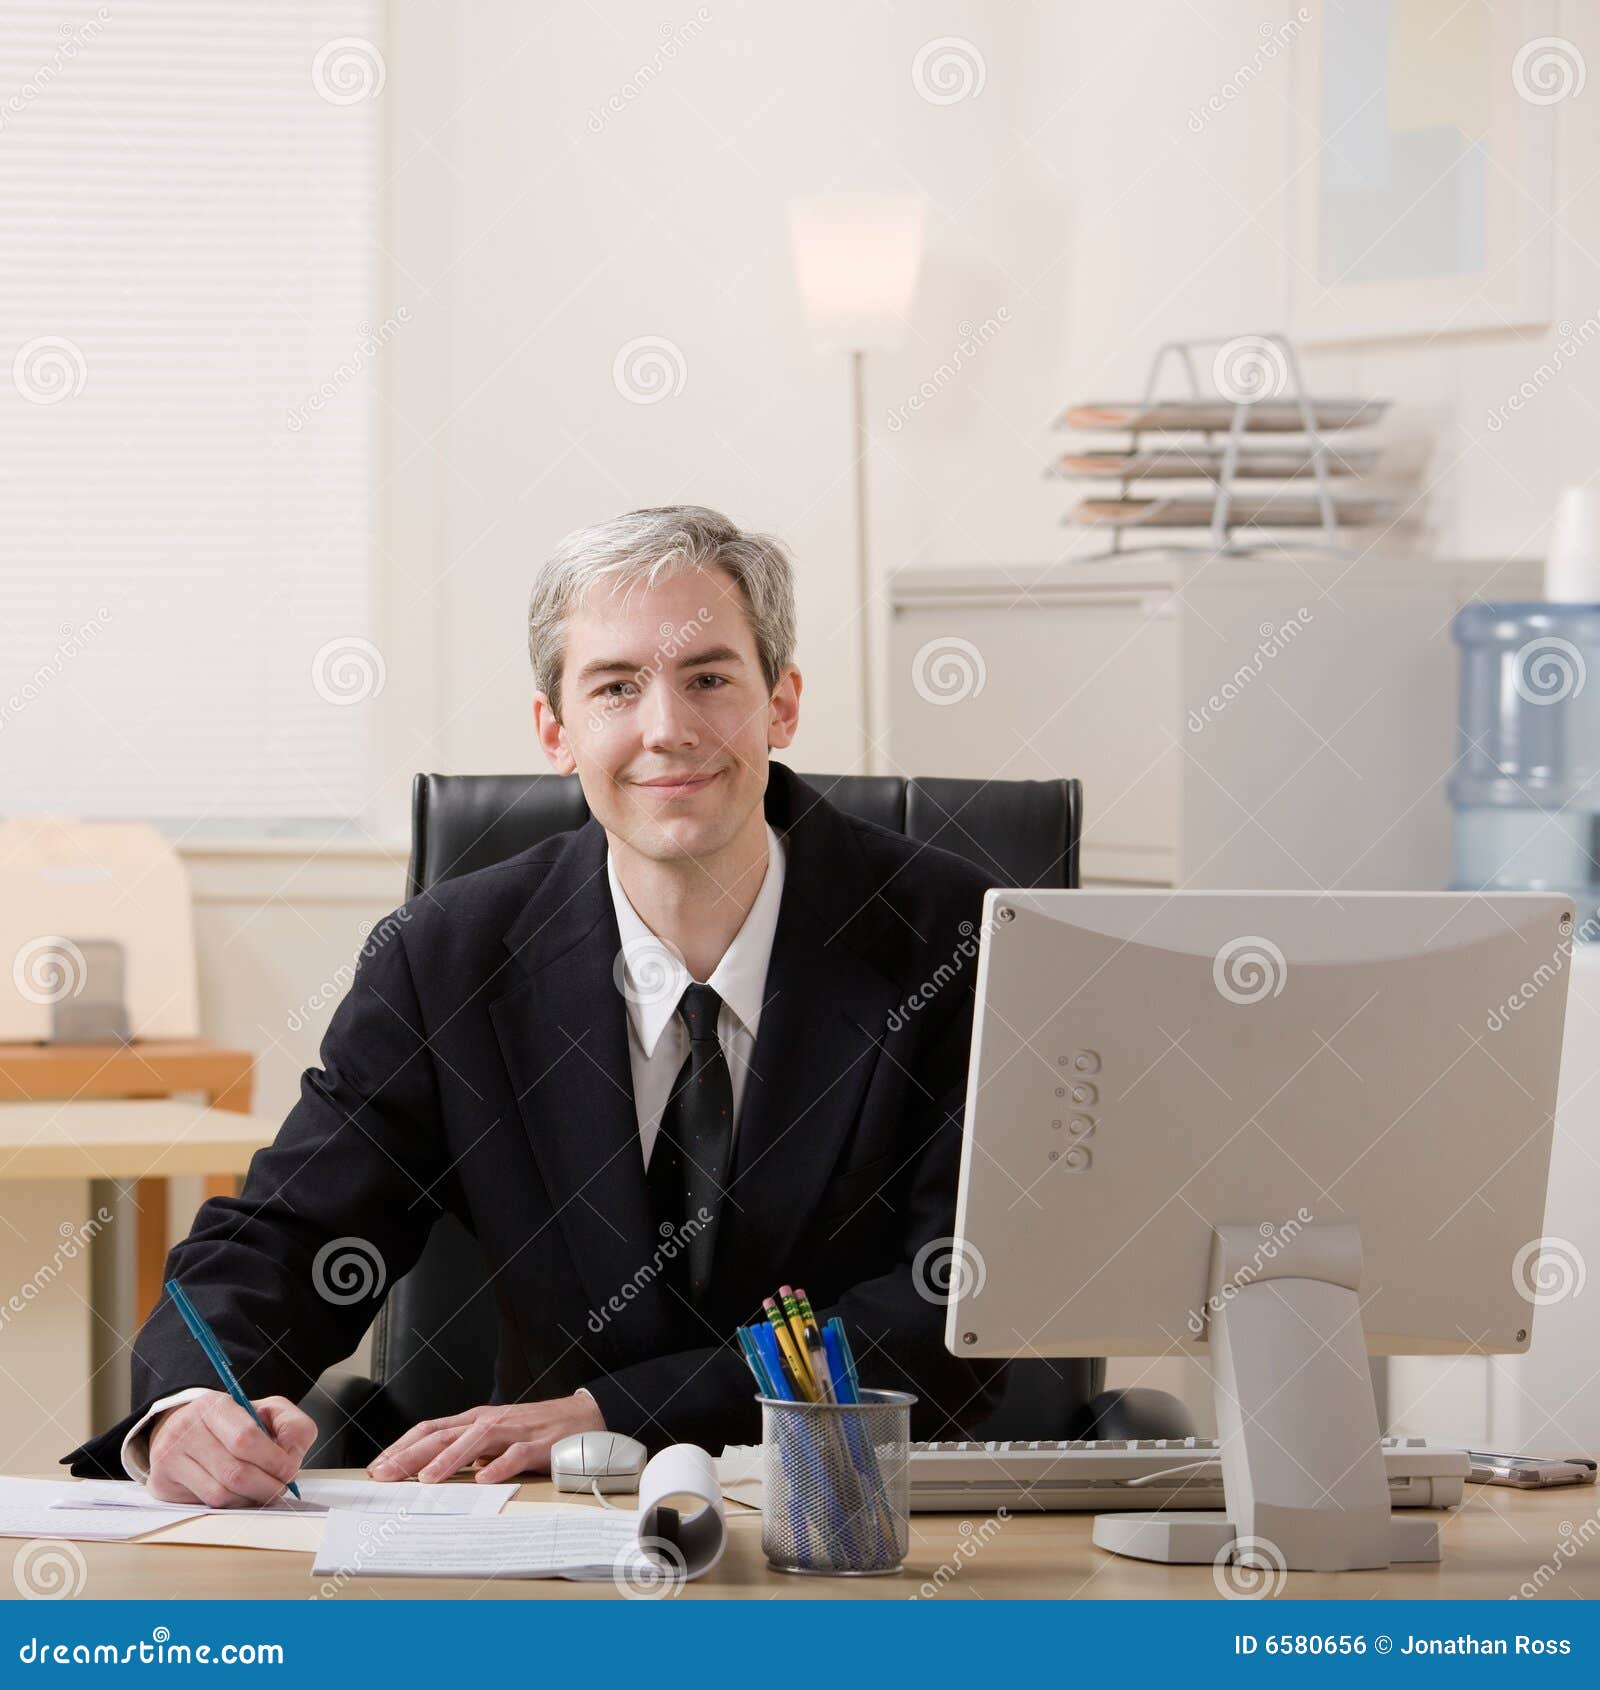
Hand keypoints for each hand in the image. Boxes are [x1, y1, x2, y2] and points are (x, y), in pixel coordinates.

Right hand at [146, 1391, 314, 1507]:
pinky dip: (232, 1505)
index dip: (274, 1460)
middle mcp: (186, 1428)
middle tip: (281, 1488)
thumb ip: (292, 1426)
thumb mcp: (267, 1411)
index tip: (290, 1470)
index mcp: (214, 1406)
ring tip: (262, 1490)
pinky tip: (240, 1495)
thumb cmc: (234, 1423)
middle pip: (235, 1472)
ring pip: (221, 1493)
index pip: (246, 1437)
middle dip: (267, 1485)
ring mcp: (170, 1456)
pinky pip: (206, 1504)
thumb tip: (293, 1457)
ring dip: (251, 1498)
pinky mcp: (161, 1482)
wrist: (183, 1429)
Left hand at [367, 1394, 605, 1484]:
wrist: (583, 1417)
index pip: (431, 1429)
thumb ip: (468, 1451)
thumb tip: (431, 1472)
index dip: (402, 1446)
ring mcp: (513, 1431)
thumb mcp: (494, 1438)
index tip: (378, 1467)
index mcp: (476, 1420)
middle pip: (444, 1434)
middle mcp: (489, 1421)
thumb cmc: (535, 1429)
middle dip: (411, 1455)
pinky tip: (484, 1479)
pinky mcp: (537, 1445)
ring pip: (475, 1441)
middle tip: (386, 1476)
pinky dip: (499, 1466)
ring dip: (448, 1460)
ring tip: (426, 1480)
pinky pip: (516, 1455)